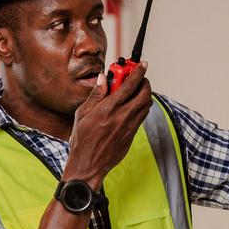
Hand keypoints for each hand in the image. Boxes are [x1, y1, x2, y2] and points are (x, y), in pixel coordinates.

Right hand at [64, 62, 152, 188]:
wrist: (89, 164)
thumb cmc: (82, 139)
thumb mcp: (82, 114)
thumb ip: (95, 95)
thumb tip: (103, 79)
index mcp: (108, 110)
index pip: (129, 86)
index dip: (138, 72)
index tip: (142, 64)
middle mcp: (122, 117)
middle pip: (144, 94)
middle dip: (144, 81)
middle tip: (138, 77)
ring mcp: (129, 127)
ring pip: (146, 104)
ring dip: (144, 93)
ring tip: (134, 90)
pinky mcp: (132, 135)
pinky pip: (142, 115)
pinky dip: (141, 105)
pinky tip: (132, 104)